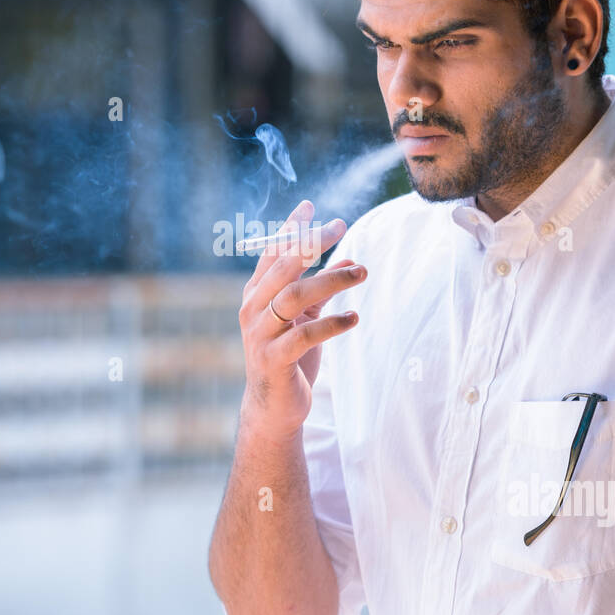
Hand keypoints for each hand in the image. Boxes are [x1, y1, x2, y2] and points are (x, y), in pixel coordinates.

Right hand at [237, 199, 365, 437]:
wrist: (273, 408)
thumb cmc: (290, 357)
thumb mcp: (307, 318)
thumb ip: (323, 290)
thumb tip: (352, 261)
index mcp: (256, 294)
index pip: (271, 252)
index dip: (290, 228)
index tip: (310, 206)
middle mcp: (253, 309)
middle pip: (282, 266)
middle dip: (311, 243)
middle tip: (341, 227)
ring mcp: (260, 334)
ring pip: (293, 296)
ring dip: (330, 280)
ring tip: (362, 272)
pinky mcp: (273, 359)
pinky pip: (303, 335)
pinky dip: (331, 323)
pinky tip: (353, 317)